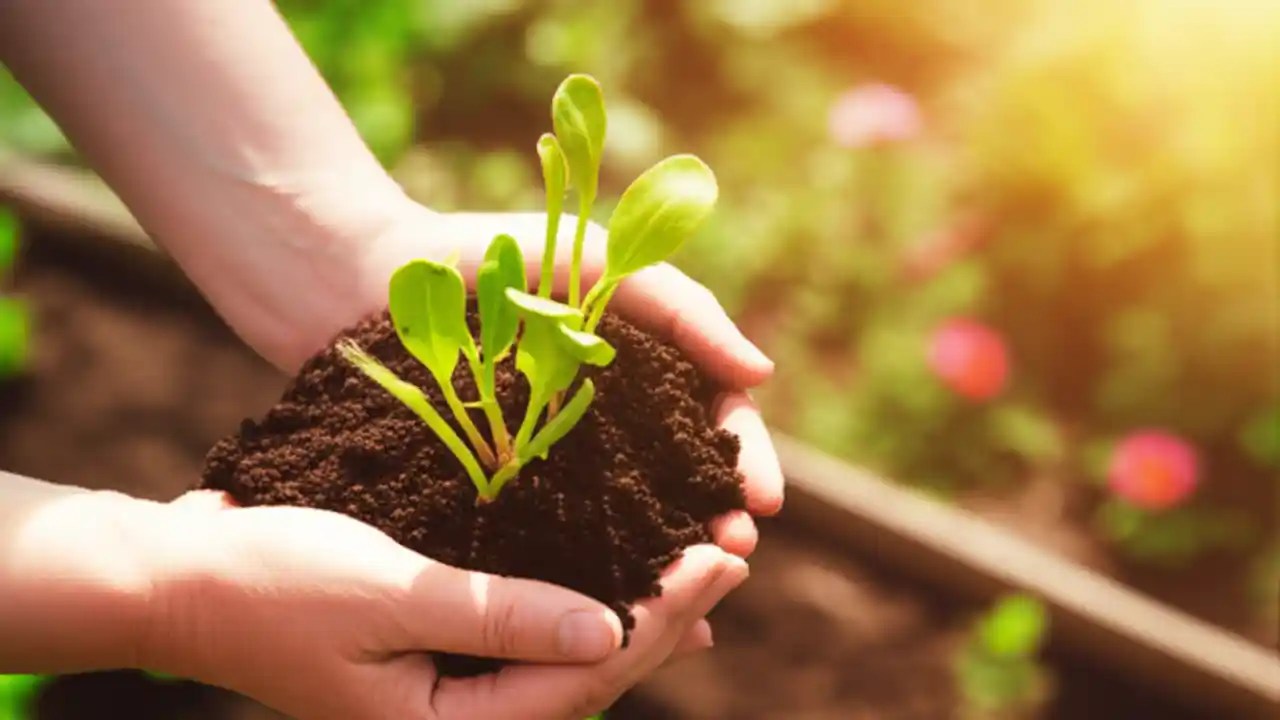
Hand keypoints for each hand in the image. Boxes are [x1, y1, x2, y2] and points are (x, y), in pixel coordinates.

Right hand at [144, 491, 747, 719]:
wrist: (189, 582)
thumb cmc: (275, 582)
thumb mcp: (389, 593)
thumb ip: (497, 615)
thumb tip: (604, 628)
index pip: (582, 674)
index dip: (660, 616)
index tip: (717, 559)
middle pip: (587, 676)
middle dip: (666, 617)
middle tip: (732, 553)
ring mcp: (449, 698)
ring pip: (568, 664)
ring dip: (637, 615)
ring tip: (702, 572)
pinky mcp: (441, 664)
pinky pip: (532, 645)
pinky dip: (585, 613)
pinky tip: (626, 592)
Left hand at [350, 204, 785, 556]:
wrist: (363, 278)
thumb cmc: (489, 256)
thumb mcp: (597, 260)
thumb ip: (680, 307)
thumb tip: (762, 375)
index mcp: (642, 372)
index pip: (714, 421)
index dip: (745, 461)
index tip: (761, 503)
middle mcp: (607, 423)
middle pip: (681, 482)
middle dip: (715, 521)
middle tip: (732, 556)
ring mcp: (553, 460)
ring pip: (625, 519)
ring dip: (664, 558)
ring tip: (685, 597)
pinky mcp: (497, 491)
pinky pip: (551, 536)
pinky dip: (586, 572)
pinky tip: (608, 606)